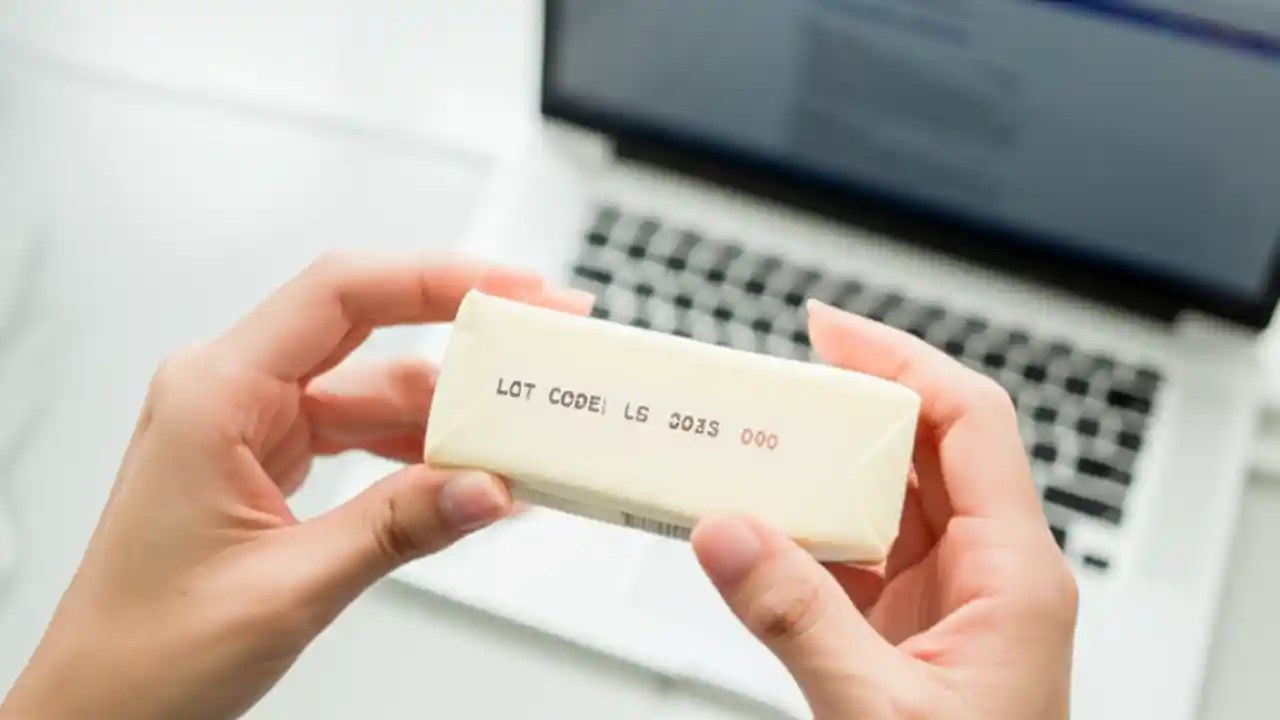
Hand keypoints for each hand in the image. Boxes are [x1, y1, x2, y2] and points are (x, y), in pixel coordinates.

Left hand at [1, 253, 591, 719]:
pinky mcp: (272, 458)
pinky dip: (418, 452)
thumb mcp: (287, 587)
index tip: (512, 290)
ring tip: (516, 431)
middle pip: (368, 328)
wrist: (100, 709)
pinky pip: (362, 432)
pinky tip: (468, 473)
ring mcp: (253, 425)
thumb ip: (397, 527)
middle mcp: (231, 393)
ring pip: (374, 387)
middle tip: (538, 345)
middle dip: (460, 335)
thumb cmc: (142, 651)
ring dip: (446, 412)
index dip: (437, 278)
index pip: (340, 295)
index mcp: (213, 395)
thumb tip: (486, 486)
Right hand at [691, 300, 1076, 718]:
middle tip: (778, 379)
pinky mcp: (910, 628)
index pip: (970, 424)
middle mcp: (990, 574)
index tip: (831, 331)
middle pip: (925, 448)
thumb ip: (797, 620)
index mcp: (1016, 576)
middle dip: (849, 405)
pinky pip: (860, 551)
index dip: (903, 362)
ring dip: (823, 466)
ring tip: (758, 438)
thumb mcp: (877, 714)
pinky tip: (762, 520)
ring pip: (889, 498)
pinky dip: (809, 527)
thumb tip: (726, 532)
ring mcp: (950, 600)